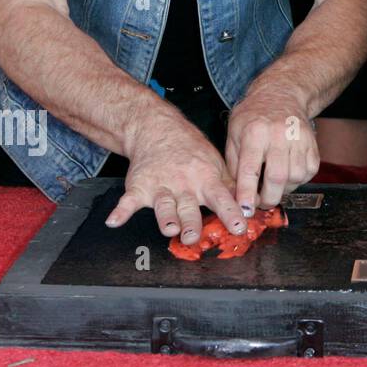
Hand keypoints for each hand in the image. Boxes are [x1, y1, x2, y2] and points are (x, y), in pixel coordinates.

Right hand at [107, 106, 245, 245]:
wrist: (161, 130)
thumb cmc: (193, 153)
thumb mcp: (218, 166)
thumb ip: (231, 188)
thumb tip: (253, 206)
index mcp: (206, 180)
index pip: (222, 198)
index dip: (231, 213)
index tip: (239, 227)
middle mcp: (184, 185)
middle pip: (189, 206)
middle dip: (192, 222)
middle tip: (194, 236)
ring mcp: (161, 186)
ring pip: (164, 205)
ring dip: (166, 218)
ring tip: (169, 229)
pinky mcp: (140, 187)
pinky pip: (129, 200)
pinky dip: (121, 210)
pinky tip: (114, 220)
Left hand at [225, 90, 319, 211]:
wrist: (281, 94)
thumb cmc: (253, 117)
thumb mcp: (233, 134)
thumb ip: (234, 165)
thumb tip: (236, 195)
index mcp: (254, 132)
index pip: (250, 168)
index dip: (247, 193)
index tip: (245, 210)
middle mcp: (279, 134)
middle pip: (277, 177)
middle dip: (268, 198)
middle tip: (261, 203)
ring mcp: (300, 138)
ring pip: (295, 177)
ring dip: (283, 190)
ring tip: (273, 186)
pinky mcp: (313, 143)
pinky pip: (309, 172)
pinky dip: (298, 180)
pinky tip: (287, 175)